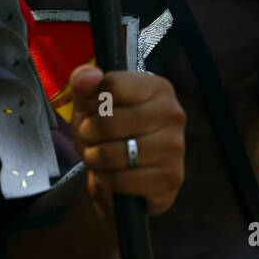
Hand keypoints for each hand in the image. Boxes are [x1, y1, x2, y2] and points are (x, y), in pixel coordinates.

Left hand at [69, 64, 184, 216]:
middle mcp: (173, 114)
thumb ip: (84, 81)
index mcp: (158, 88)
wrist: (121, 179)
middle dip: (88, 133)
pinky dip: (106, 180)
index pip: (112, 86)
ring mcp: (175, 148)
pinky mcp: (170, 179)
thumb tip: (88, 77)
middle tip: (91, 138)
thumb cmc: (107, 134)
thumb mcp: (90, 103)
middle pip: (108, 121)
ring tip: (99, 157)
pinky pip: (121, 180)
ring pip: (113, 153)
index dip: (91, 101)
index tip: (92, 110)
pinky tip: (112, 174)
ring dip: (95, 158)